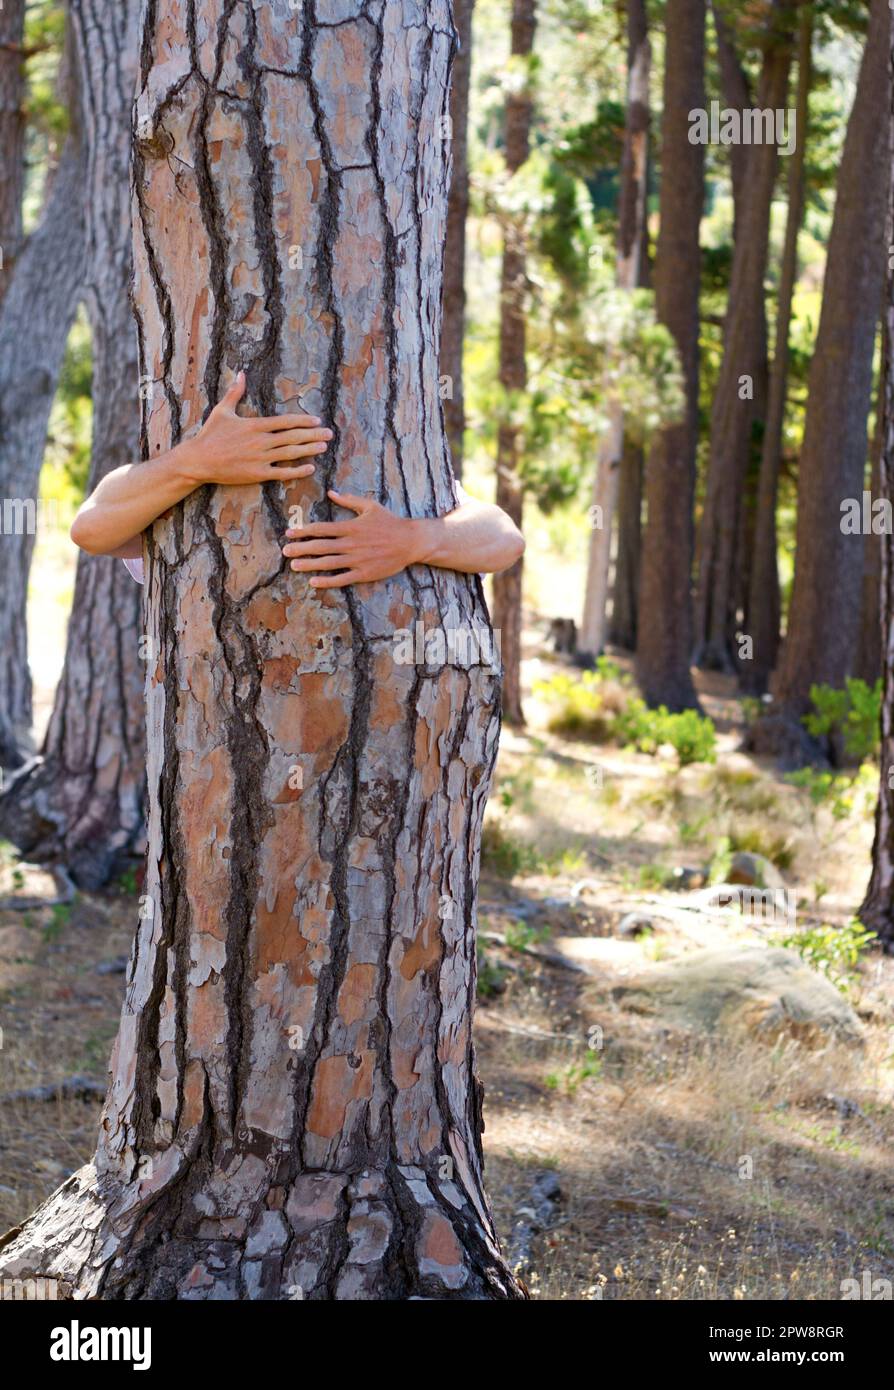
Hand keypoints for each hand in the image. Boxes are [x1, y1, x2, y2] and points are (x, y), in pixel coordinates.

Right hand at [177, 371, 332, 485]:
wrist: (199, 460)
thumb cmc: (210, 434)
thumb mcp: (222, 410)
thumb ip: (235, 392)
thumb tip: (241, 373)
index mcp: (255, 425)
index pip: (285, 421)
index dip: (303, 421)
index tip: (316, 420)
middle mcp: (261, 441)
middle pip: (293, 436)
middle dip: (313, 435)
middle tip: (329, 434)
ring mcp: (260, 458)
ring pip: (291, 453)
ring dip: (309, 449)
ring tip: (324, 447)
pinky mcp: (257, 474)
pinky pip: (281, 472)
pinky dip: (297, 470)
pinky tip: (310, 468)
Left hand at [282, 489, 430, 588]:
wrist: (410, 541)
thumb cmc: (390, 522)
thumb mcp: (370, 506)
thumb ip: (349, 500)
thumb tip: (331, 492)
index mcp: (350, 526)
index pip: (321, 528)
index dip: (303, 531)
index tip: (289, 533)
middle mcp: (350, 543)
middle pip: (320, 546)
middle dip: (300, 549)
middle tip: (285, 551)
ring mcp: (356, 559)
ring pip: (327, 563)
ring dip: (309, 565)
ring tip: (294, 566)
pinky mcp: (364, 573)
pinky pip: (342, 578)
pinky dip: (327, 581)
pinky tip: (314, 582)